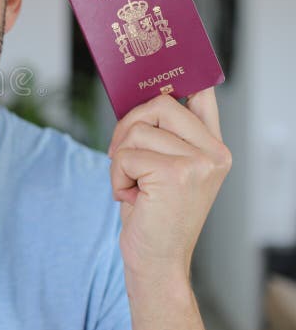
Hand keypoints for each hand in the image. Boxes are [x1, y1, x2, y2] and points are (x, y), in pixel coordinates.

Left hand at [107, 87, 231, 278]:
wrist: (157, 260)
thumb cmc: (154, 213)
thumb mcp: (163, 169)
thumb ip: (163, 135)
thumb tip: (142, 97)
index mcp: (214, 148)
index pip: (203, 96)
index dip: (184, 77)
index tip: (167, 69)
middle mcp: (214, 152)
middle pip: (157, 104)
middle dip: (127, 127)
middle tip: (121, 155)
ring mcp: (198, 162)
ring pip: (136, 130)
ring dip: (119, 159)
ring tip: (132, 184)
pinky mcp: (176, 174)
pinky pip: (125, 155)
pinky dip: (116, 176)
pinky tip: (131, 197)